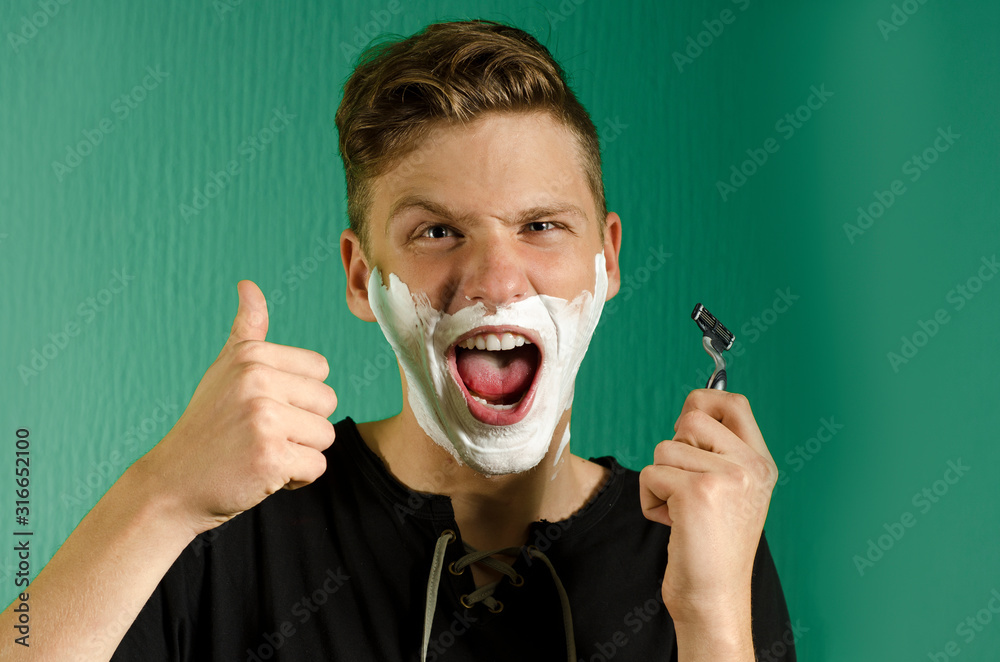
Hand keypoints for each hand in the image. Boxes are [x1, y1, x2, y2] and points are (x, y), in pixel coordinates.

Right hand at [131, 280, 337, 535]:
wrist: (173, 484)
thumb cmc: (207, 426)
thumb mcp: (224, 370)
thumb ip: (247, 331)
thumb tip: (249, 286)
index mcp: (252, 355)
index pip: (320, 371)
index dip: (299, 397)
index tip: (263, 409)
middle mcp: (257, 380)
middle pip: (328, 403)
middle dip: (303, 426)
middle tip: (261, 436)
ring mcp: (264, 418)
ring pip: (325, 435)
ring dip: (300, 452)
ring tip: (261, 453)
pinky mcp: (270, 456)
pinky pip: (317, 466)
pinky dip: (296, 477)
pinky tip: (263, 474)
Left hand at [639, 389, 776, 627]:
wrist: (714, 596)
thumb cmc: (712, 546)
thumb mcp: (731, 492)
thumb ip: (719, 452)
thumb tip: (691, 408)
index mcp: (761, 463)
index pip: (735, 403)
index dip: (704, 401)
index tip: (686, 426)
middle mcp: (750, 466)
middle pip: (693, 416)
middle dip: (675, 447)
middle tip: (684, 483)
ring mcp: (726, 477)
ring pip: (665, 446)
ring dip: (660, 479)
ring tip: (681, 511)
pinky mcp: (697, 492)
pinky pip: (651, 473)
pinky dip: (650, 500)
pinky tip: (672, 524)